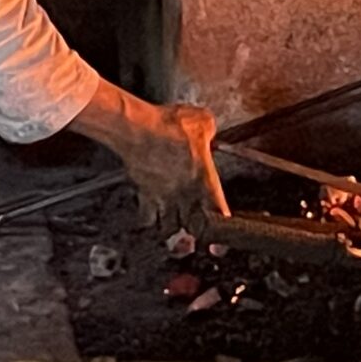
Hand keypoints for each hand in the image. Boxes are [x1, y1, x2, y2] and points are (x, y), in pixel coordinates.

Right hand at [74, 83, 230, 227]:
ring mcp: (163, 197)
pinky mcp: (145, 194)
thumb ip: (209, 132)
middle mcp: (184, 194)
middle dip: (198, 237)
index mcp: (204, 180)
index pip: (219, 213)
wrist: (138, 129)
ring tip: (178, 233)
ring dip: (175, 233)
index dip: (223, 230)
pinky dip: (150, 221)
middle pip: (193, 230)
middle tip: (200, 239)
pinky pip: (147, 218)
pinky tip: (153, 217)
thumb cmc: (169, 126)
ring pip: (170, 230)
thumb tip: (209, 132)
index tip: (223, 240)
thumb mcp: (202, 121)